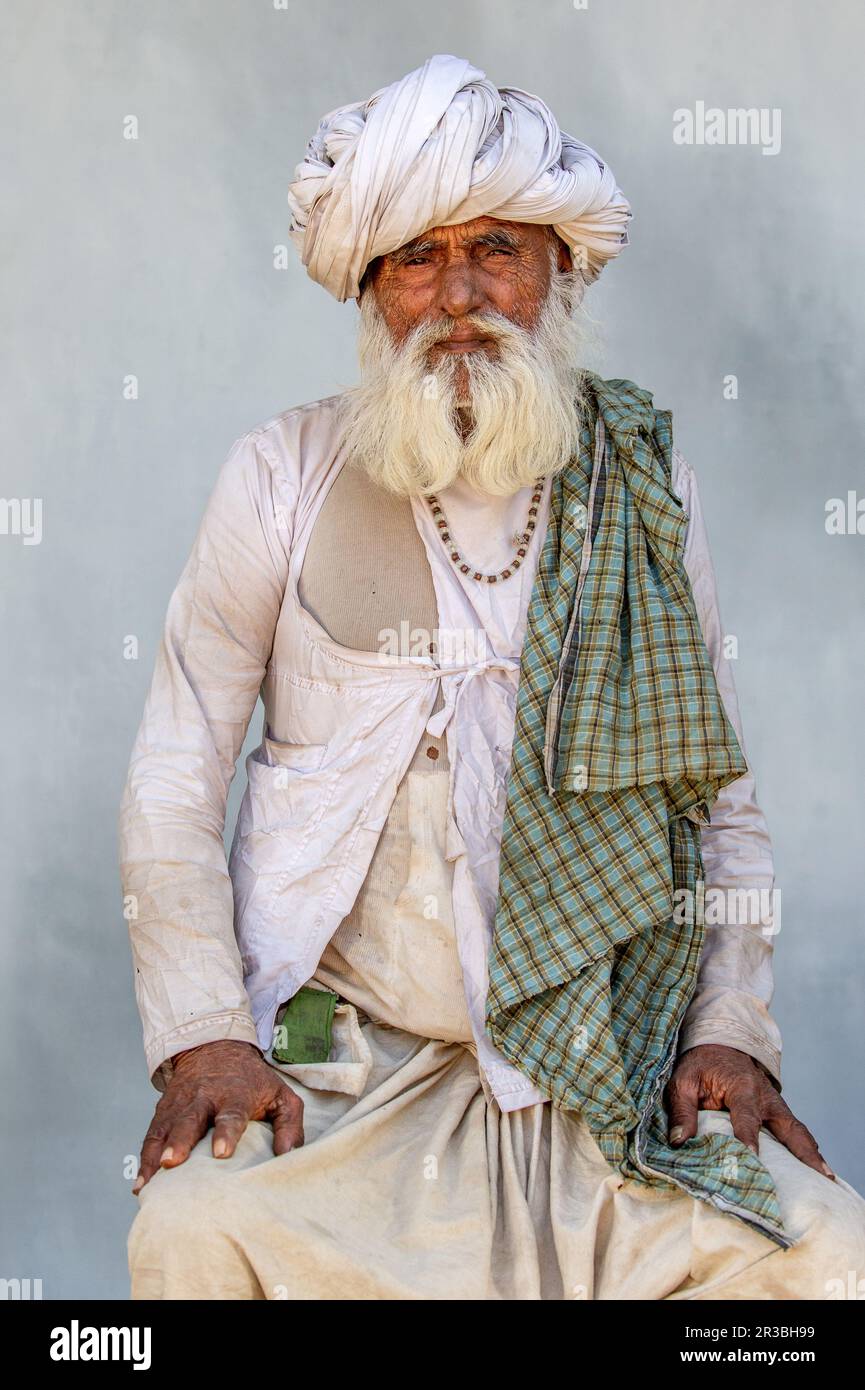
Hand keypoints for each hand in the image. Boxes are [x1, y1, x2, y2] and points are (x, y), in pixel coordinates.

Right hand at [133, 1039, 303, 1193]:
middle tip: (172, 1161)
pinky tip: (142, 1183)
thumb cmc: (253, 1081)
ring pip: (166, 1128)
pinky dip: (145, 1158)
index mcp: (235, 1094)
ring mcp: (181, 1104)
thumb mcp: (281, 1095)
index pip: (231, 1114)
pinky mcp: (164, 1111)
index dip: (226, 1132)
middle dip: (181, 1141)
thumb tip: (287, 1155)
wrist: (216, 1048)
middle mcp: (204, 1097)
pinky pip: (152, 1135)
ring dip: (157, 1153)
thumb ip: (289, 1124)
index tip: (221, 1152)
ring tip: (150, 1180)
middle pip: (190, 1120)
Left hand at [665, 1043, 834, 1180]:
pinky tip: (814, 1172)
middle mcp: (765, 1098)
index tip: (752, 1158)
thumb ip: (682, 1111)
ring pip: (798, 1132)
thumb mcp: (683, 1081)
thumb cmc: (700, 1065)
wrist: (719, 1045)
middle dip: (803, 1152)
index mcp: (742, 1087)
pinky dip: (806, 1151)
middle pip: (789, 1127)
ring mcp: (776, 1106)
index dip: (748, 1138)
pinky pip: (795, 1133)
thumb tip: (679, 1141)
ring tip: (825, 1179)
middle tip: (819, 1175)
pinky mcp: (777, 1113)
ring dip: (811, 1155)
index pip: (746, 1117)